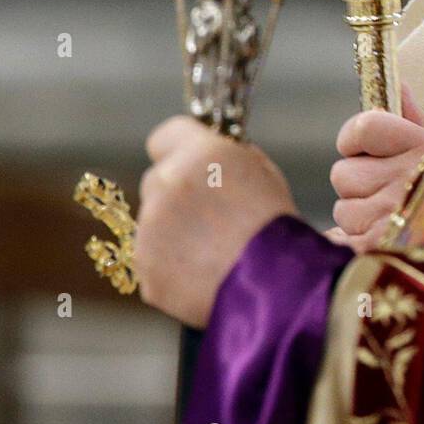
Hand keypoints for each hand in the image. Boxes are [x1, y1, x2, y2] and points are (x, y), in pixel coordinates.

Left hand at [137, 116, 296, 327]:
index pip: (164, 136)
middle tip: (208, 216)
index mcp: (196, 155)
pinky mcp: (146, 270)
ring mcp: (150, 230)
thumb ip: (226, 156)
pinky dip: (171, 267)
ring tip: (211, 252)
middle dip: (176, 195)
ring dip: (173, 232)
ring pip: (153, 223)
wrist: (276, 287)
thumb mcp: (262, 172)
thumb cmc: (276, 227)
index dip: (178, 149)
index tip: (190, 164)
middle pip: (156, 181)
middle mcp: (165, 185)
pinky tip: (202, 275)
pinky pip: (152, 261)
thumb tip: (211, 155)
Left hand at [327, 85, 423, 252]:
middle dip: (359, 186)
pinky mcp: (381, 251)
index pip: (361, 128)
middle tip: (387, 195)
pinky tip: (380, 244)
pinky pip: (345, 242)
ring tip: (393, 225)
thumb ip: (415, 118)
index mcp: (419, 146)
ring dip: (360, 219)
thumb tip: (400, 84)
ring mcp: (391, 216)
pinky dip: (357, 245)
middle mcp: (403, 178)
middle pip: (343, 174)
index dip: (353, 139)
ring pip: (344, 212)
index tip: (362, 149)